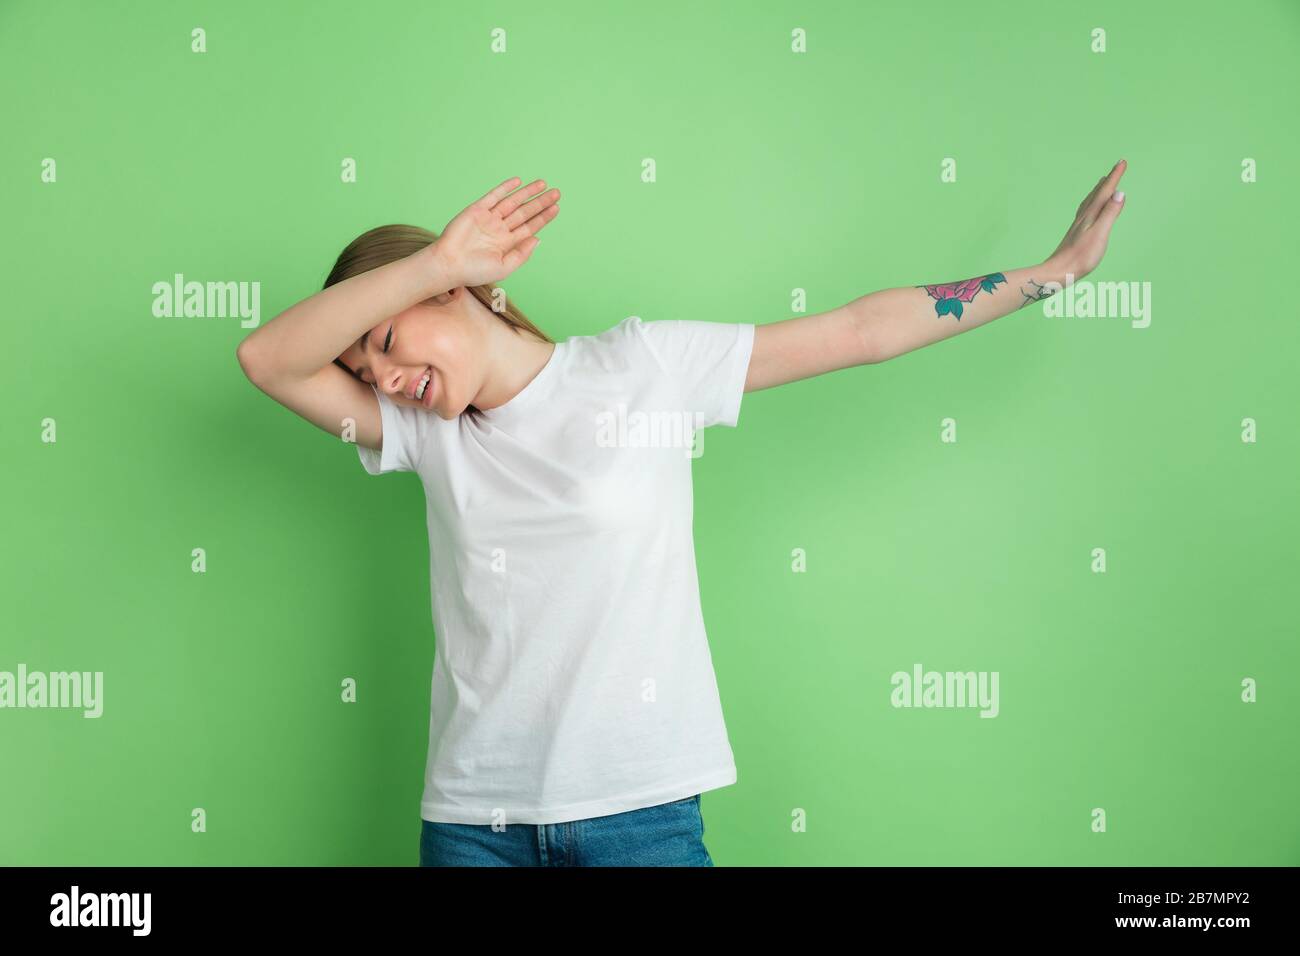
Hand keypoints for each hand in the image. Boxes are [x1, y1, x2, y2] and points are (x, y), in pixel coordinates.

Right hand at [434, 177, 560, 286]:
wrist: (449, 264)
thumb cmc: (474, 271)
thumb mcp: (504, 268)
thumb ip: (522, 254)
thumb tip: (538, 239)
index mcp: (507, 243)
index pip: (529, 227)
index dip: (543, 217)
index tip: (556, 208)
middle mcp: (499, 229)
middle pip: (524, 212)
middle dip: (540, 203)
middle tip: (556, 193)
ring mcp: (488, 218)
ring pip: (512, 202)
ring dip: (527, 193)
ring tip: (543, 184)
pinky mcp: (476, 210)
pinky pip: (493, 196)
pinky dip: (505, 188)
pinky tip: (518, 182)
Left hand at [1047, 160, 1127, 280]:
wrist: (1059, 271)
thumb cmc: (1081, 256)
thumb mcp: (1100, 234)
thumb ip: (1110, 214)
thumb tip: (1119, 193)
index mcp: (1091, 214)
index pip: (1106, 191)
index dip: (1115, 176)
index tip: (1122, 161)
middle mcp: (1084, 216)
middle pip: (1098, 193)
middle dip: (1109, 180)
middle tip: (1117, 167)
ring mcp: (1079, 224)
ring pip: (1091, 201)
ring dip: (1099, 190)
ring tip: (1103, 182)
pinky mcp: (1077, 233)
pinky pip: (1086, 211)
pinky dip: (1091, 203)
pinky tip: (1089, 208)